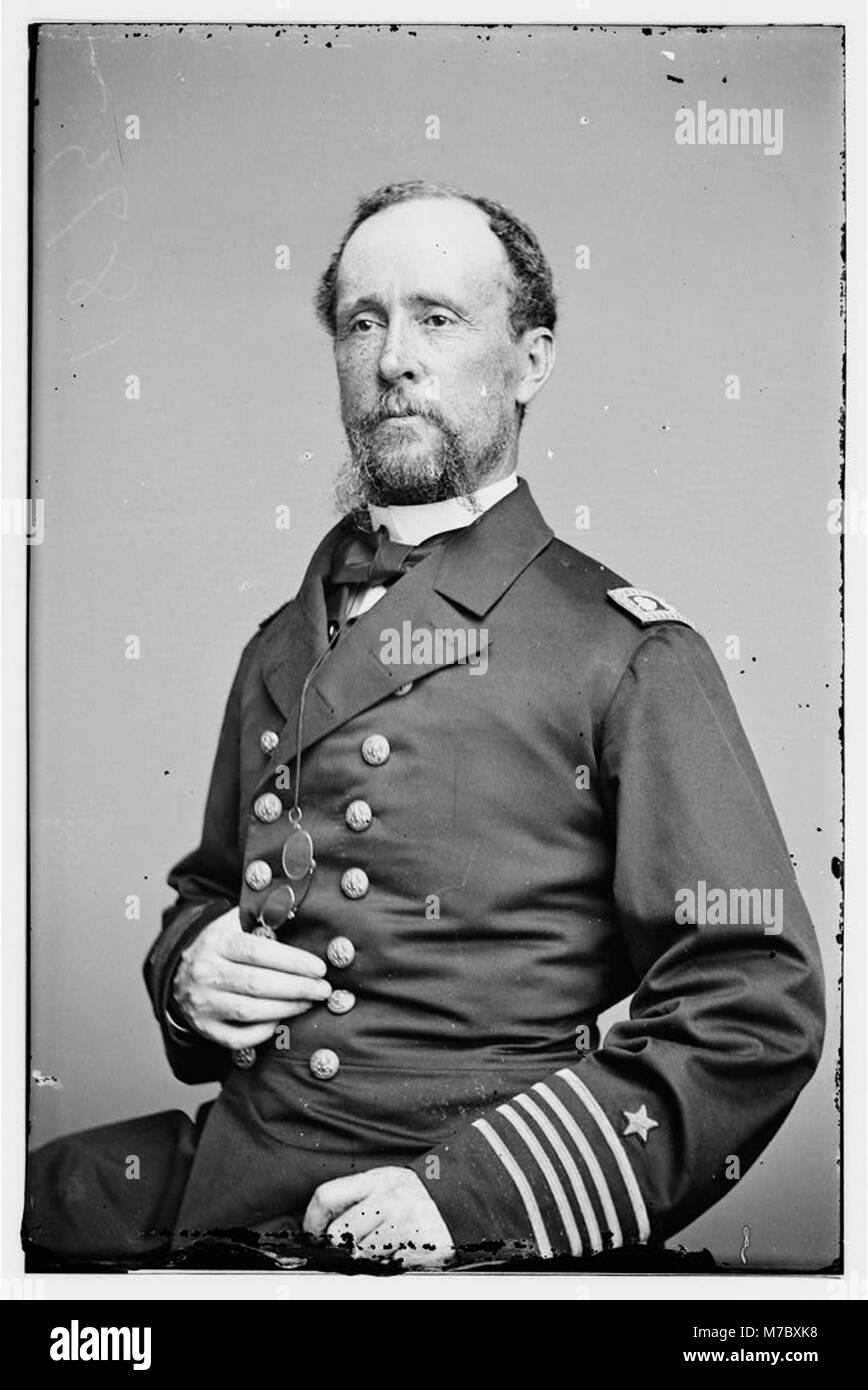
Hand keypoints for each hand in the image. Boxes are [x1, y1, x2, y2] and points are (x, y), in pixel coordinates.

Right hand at [171, 906, 330, 1049]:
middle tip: (323, 989)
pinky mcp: (204, 1027)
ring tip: (309, 1002)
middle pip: (257, 984)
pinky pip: (237, 1038)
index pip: (258, 952)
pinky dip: (262, 1032)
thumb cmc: (219, 946)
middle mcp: (206, 973)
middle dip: (297, 988)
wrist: (177, 972)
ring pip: (249, 1012)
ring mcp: (203, 1003)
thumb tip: (295, 911)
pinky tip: (281, 1021)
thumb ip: (262, 917)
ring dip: (286, 1009)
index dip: (292, 961)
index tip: (319, 968)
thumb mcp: (233, 923)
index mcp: (216, 943)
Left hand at [303, 1166, 454, 1268]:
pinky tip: (397, 1252)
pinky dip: (386, 1265)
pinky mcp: (416, 1249)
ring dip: (365, 1257)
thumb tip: (321, 1227)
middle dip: (339, 1247)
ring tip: (382, 1246)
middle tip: (347, 1248)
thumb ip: (357, 1197)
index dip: (311, 1221)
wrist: (463, 1201)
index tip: (313, 1234)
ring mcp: (403, 1225)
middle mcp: (389, 1199)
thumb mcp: (387, 1183)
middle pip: (338, 1233)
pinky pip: (385, 1266)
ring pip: (360, 1255)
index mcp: (377, 1180)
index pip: (327, 1196)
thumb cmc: (417, 1196)